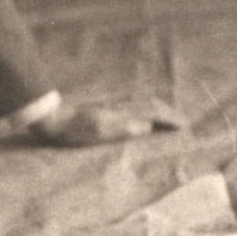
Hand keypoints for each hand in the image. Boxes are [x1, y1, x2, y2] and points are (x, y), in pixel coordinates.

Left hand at [28, 102, 183, 147]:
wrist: (51, 118)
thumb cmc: (73, 130)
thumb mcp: (98, 132)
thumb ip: (122, 128)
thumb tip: (147, 126)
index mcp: (122, 112)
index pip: (153, 112)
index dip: (170, 120)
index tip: (185, 127)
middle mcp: (120, 105)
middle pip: (151, 104)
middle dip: (169, 112)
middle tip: (183, 122)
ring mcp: (113, 105)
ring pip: (143, 103)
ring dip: (158, 109)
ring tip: (168, 119)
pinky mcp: (105, 109)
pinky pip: (133, 106)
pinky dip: (145, 109)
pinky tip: (142, 115)